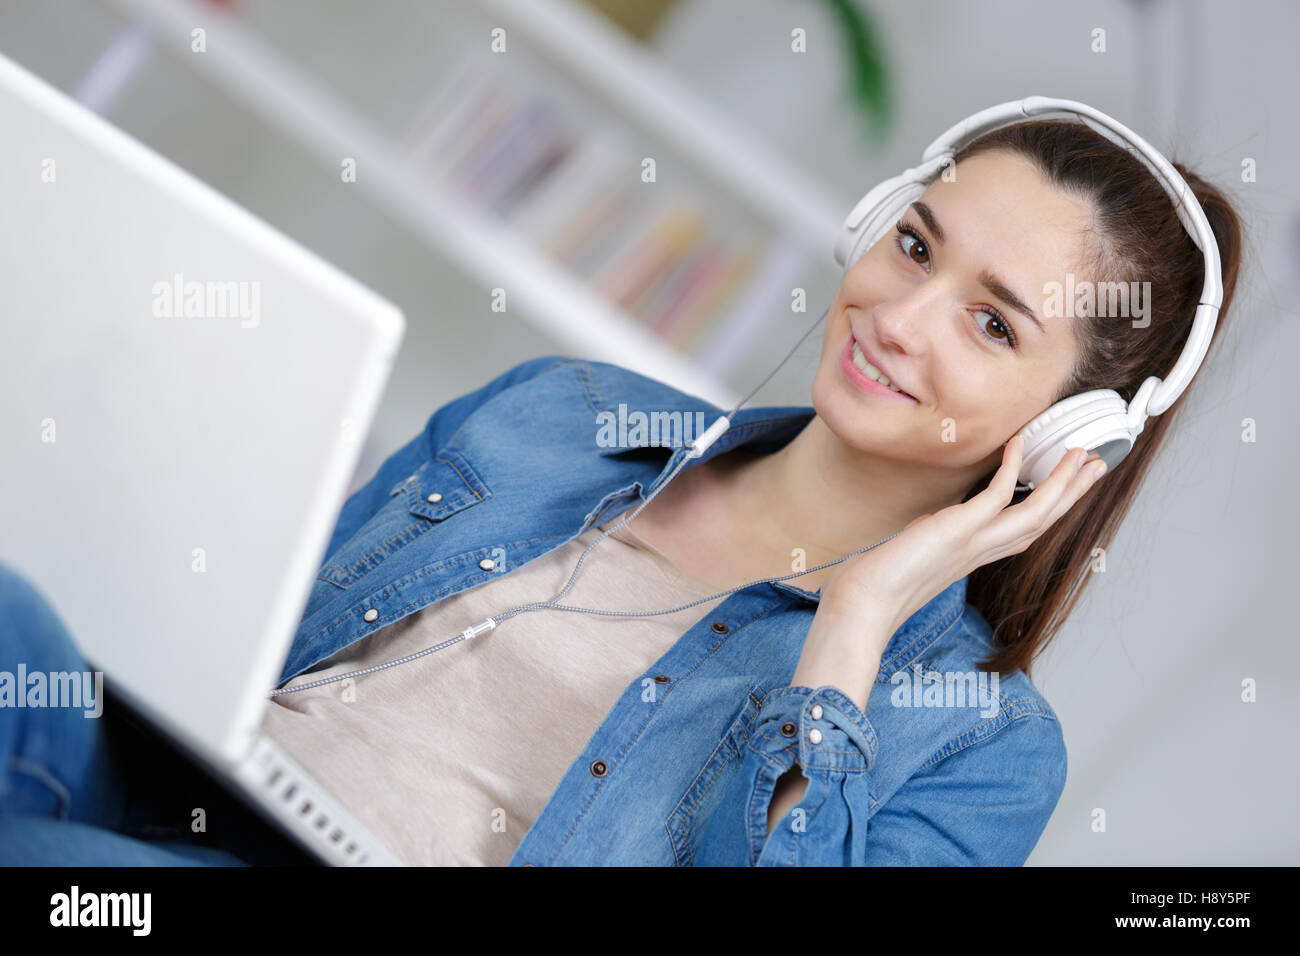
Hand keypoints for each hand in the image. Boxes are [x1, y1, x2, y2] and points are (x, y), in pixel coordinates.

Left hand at [820, 437, 1106, 634]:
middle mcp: (981, 550)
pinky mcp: (957, 530)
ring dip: (1061, 483)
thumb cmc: (878, 584)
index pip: (1026, 530)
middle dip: (1073, 492)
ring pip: (1034, 512)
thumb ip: (931, 539)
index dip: (1053, 506)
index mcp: (975, 556)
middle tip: (1098, 463)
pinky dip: (1010, 469)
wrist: (863, 605)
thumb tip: (931, 528)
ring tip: (1082, 454)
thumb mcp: (915, 553)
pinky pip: (995, 495)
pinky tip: (1017, 443)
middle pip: (1043, 520)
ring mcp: (972, 541)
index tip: (1072, 484)